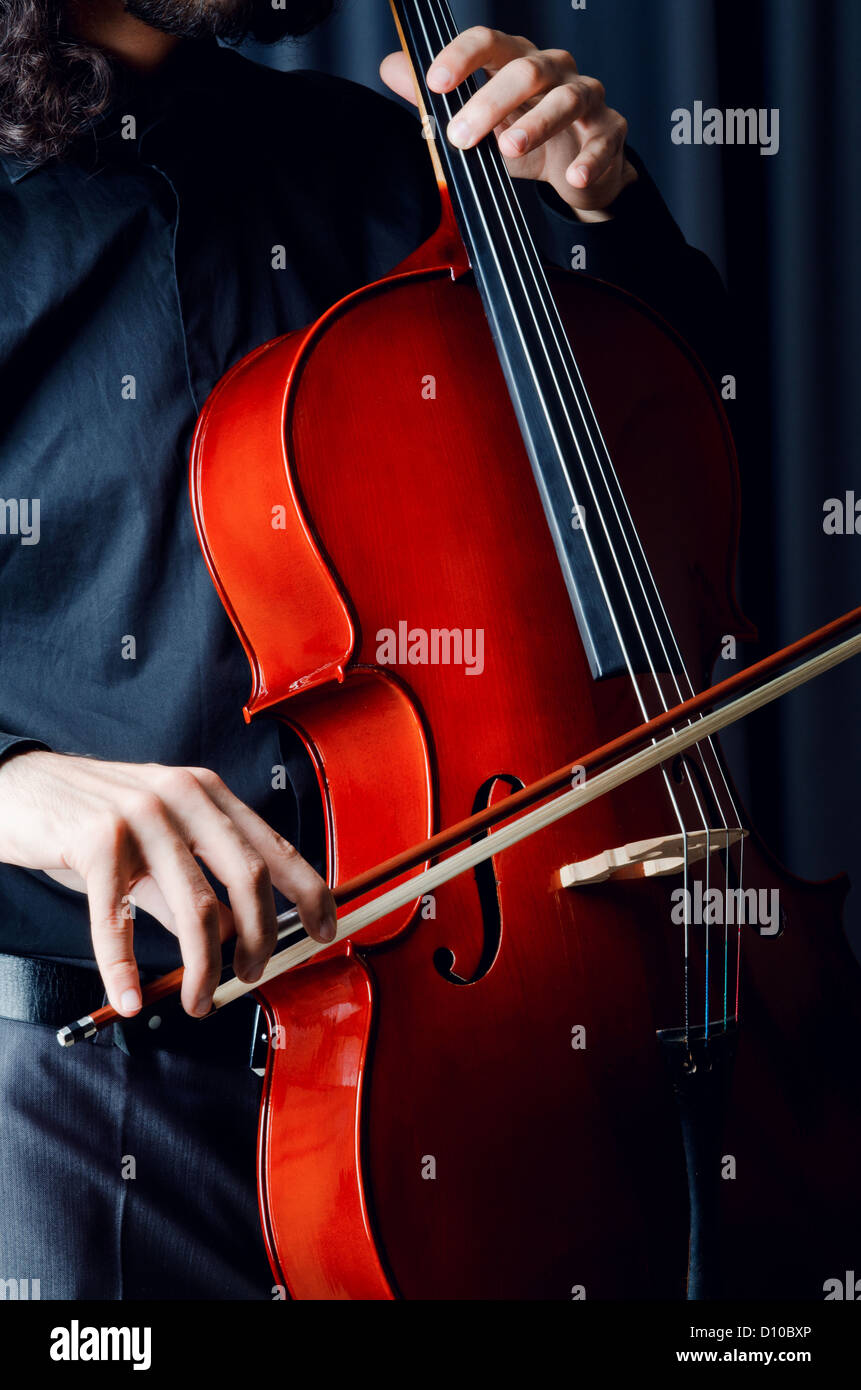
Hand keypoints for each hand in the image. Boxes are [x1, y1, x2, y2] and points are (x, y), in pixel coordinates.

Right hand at [0, 751, 334, 1018]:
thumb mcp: (155, 845)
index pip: (275, 847)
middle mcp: (183, 796)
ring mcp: (141, 815)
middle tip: (249, 977)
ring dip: (203, 969)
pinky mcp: (96, 839)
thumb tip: (232, 941)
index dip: (309, 894)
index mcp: (207, 793)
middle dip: (259, 940)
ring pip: (195, 907)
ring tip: (197, 1001)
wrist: (17, 788)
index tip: (324, 932)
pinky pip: (120, 920)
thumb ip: (195, 886)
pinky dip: (125, 969)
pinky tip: (129, 999)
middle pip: (247, 879)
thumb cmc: (91, 820)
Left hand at [381, 27, 636, 221]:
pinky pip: (603, 140)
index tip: (435, 84)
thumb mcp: (477, 123)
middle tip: (460, 136)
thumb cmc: (524, 139)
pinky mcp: (610, 130)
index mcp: (518, 60)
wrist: (575, 170)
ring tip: (510, 149)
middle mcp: (555, 69)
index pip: (489, 43)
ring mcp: (587, 97)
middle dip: (491, 103)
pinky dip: (590, 159)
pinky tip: (573, 177)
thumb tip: (390, 68)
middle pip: (526, 71)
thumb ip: (435, 102)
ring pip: (566, 99)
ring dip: (537, 124)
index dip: (462, 58)